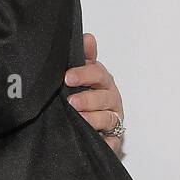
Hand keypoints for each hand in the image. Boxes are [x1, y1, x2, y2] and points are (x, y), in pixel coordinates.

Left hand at [64, 32, 123, 155]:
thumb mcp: (81, 75)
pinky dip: (106, 142)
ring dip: (93, 118)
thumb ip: (84, 56)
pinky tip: (97, 140)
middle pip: (104, 97)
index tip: (67, 77)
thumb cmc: (85, 94)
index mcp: (102, 81)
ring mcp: (113, 119)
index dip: (84, 74)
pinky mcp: (112, 140)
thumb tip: (87, 37)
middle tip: (71, 102)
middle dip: (88, 99)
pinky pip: (112, 142)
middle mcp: (110, 99)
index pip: (97, 73)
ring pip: (107, 118)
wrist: (88, 124)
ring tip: (79, 118)